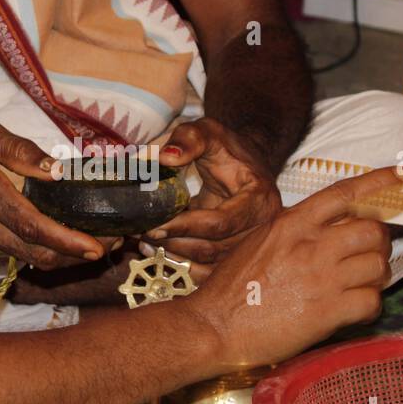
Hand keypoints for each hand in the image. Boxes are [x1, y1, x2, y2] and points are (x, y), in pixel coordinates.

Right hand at [0, 121, 108, 268]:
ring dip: (59, 254)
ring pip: (26, 258)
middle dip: (76, 253)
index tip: (96, 246)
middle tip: (109, 243)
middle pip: (36, 252)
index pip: (32, 226)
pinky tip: (53, 237)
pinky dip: (35, 250)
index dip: (67, 240)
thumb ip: (20, 151)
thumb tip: (57, 170)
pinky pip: (10, 255)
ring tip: (89, 240)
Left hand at [148, 118, 282, 266]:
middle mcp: (260, 228)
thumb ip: (188, 139)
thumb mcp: (208, 131)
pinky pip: (210, 272)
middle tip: (142, 233)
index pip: (221, 222)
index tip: (154, 225)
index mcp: (259, 198)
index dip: (185, 226)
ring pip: (209, 264)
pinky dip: (183, 267)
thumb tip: (164, 157)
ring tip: (146, 244)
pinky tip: (159, 254)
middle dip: (174, 243)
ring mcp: (250, 246)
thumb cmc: (226, 147)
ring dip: (174, 258)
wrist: (245, 164)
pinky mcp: (236, 256)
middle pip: (213, 248)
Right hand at [188, 167, 402, 367]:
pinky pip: (372, 302)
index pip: (345, 193)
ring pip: (379, 266)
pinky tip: (354, 311)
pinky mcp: (328, 312)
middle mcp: (311, 245)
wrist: (215, 326)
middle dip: (378, 244)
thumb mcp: (256, 242)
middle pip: (373, 230)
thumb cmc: (230, 288)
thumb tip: (322, 229)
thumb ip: (292, 231)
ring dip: (375, 276)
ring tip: (359, 285)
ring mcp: (322, 278)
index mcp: (292, 223)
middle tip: (368, 257)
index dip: (379, 181)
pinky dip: (369, 307)